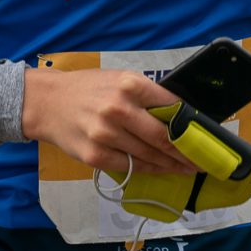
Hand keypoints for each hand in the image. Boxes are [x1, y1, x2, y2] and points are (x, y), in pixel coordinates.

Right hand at [22, 68, 193, 178]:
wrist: (46, 102)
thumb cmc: (88, 89)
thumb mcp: (118, 79)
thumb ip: (147, 95)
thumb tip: (181, 115)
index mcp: (129, 84)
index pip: (171, 106)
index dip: (191, 125)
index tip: (204, 136)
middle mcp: (118, 108)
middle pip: (163, 136)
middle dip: (186, 151)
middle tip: (202, 160)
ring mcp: (105, 134)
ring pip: (149, 155)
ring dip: (172, 164)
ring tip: (187, 168)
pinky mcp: (95, 155)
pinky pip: (131, 167)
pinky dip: (149, 170)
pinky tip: (161, 170)